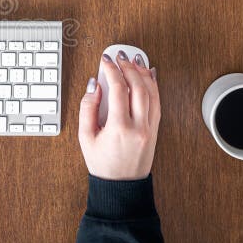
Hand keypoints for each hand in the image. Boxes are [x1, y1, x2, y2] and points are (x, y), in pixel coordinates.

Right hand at [78, 52, 160, 179]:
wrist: (121, 186)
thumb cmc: (102, 163)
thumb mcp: (85, 136)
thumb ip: (87, 108)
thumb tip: (95, 85)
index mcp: (119, 128)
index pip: (118, 89)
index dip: (112, 70)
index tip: (105, 60)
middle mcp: (138, 127)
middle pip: (138, 87)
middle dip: (129, 67)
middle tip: (120, 56)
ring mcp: (150, 129)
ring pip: (152, 93)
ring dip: (144, 73)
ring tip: (135, 60)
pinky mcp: (155, 130)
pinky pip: (158, 103)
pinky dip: (154, 86)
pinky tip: (149, 75)